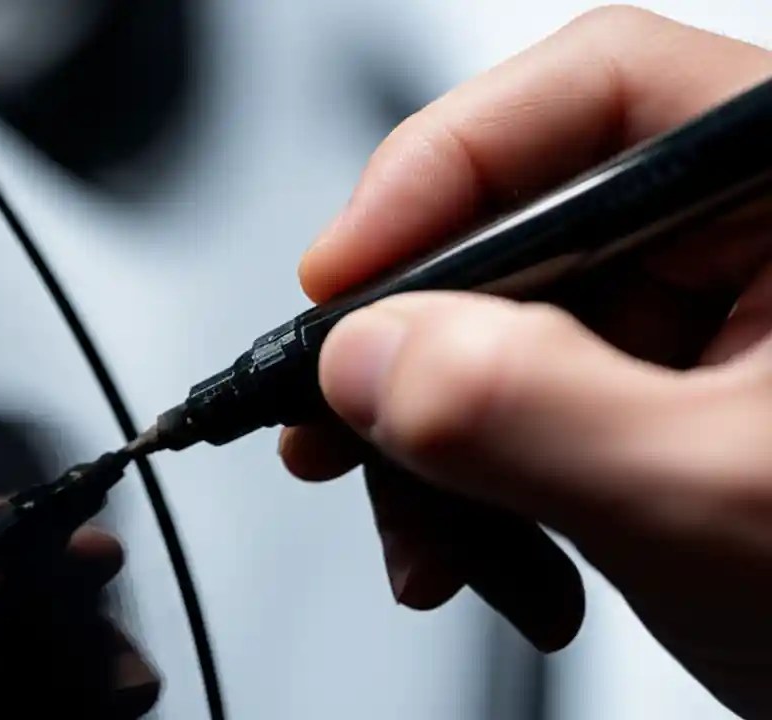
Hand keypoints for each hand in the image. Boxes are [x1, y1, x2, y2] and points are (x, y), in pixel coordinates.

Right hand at [280, 7, 770, 717]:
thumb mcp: (711, 498)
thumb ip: (533, 409)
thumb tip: (373, 354)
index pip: (600, 93)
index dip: (444, 164)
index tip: (342, 274)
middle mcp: (745, 243)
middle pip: (520, 224)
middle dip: (414, 348)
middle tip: (339, 417)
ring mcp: (696, 326)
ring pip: (495, 330)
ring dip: (433, 447)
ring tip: (438, 544)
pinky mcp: (650, 401)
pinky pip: (513, 409)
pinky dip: (475, 491)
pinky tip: (500, 561)